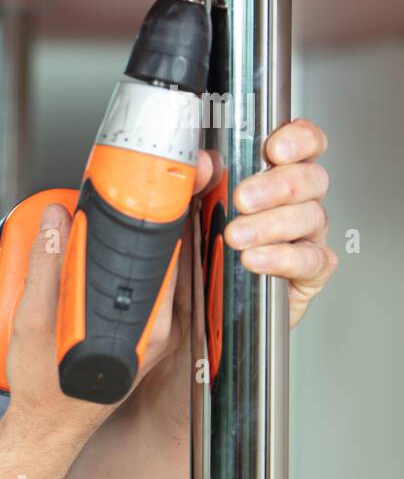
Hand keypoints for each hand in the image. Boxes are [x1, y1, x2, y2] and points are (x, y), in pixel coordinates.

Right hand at [3, 203, 175, 440]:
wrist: (46, 430)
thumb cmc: (46, 389)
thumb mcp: (34, 318)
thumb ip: (45, 265)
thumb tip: (54, 218)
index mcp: (146, 320)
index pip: (164, 248)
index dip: (150, 211)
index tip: (130, 188)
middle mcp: (157, 327)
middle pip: (153, 256)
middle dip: (125, 228)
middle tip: (93, 209)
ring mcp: (150, 334)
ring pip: (143, 273)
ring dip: (117, 250)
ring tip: (81, 234)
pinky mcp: (136, 338)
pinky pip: (133, 293)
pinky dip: (113, 273)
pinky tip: (85, 266)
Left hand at [107, 118, 338, 432]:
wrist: (166, 339)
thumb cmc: (169, 276)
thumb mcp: (165, 227)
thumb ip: (181, 189)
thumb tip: (198, 161)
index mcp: (248, 185)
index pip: (290, 148)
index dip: (295, 139)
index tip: (273, 144)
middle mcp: (275, 211)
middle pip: (309, 178)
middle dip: (278, 183)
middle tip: (243, 197)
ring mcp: (290, 245)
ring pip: (312, 216)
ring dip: (274, 222)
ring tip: (236, 236)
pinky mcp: (297, 282)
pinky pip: (312, 261)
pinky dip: (285, 257)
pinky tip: (256, 261)